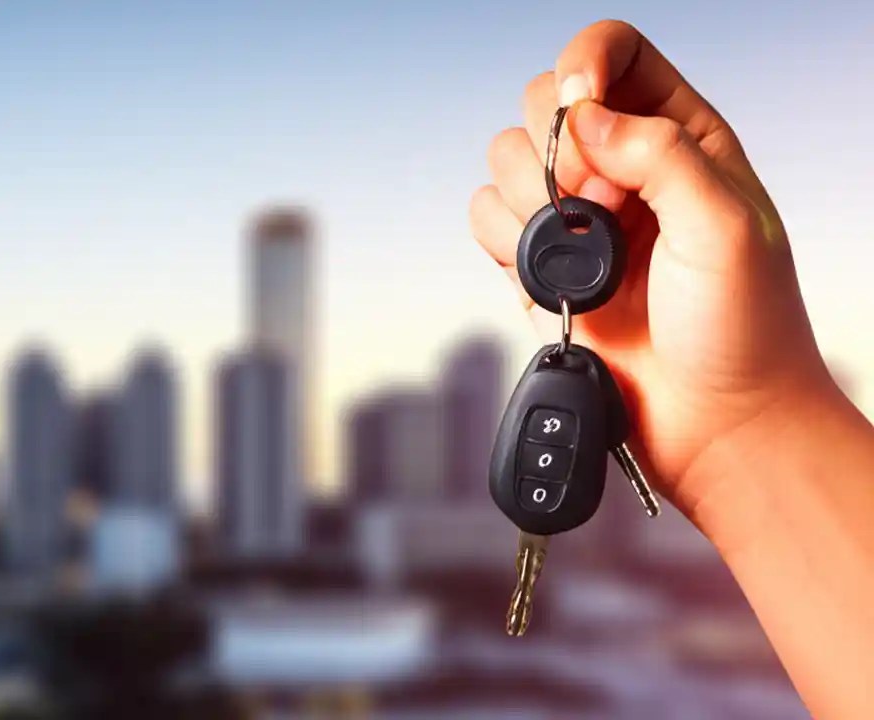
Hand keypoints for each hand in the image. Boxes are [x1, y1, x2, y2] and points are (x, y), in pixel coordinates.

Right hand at [469, 20, 841, 512]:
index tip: (578, 111)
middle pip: (544, 102)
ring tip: (583, 254)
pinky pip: (486, 220)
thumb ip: (658, 152)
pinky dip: (504, 243)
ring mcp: (577, 217)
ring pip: (504, 160)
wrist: (714, 424)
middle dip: (554, 152)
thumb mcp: (725, 225)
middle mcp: (622, 167)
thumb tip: (586, 116)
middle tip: (596, 207)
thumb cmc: (744, 332)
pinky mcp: (541, 264)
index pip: (614, 54)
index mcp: (681, 136)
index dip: (583, 65)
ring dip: (527, 203)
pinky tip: (553, 276)